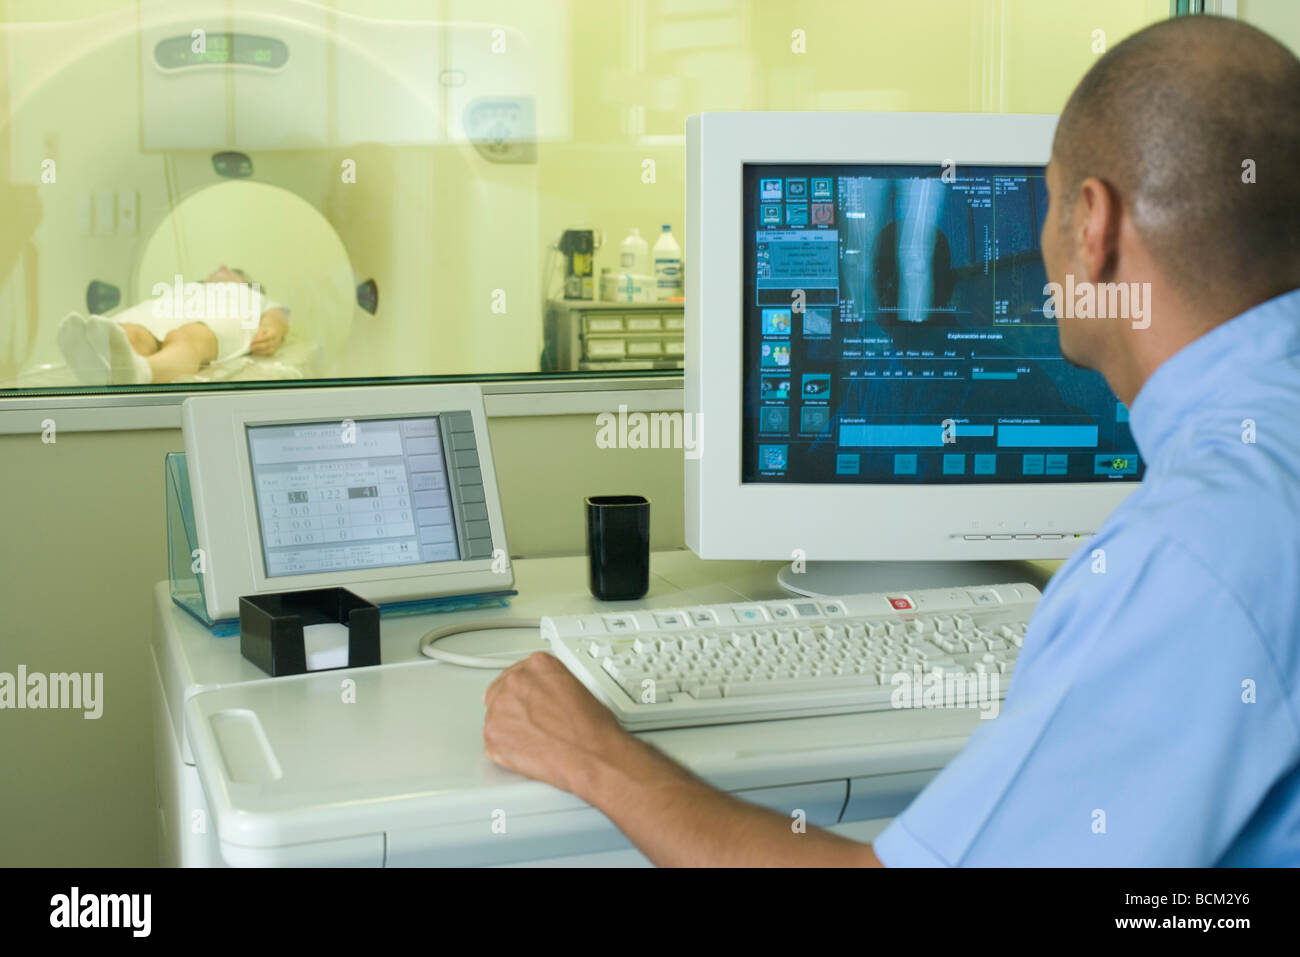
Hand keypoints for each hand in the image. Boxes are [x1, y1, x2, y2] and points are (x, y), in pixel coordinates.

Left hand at [250, 310, 287, 355]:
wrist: (276, 331)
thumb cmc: (268, 329)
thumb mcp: (262, 329)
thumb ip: (259, 334)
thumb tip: (254, 341)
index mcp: (273, 333)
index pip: (266, 337)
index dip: (259, 340)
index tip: (252, 341)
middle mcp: (276, 341)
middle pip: (267, 345)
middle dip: (258, 347)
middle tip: (251, 347)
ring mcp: (276, 346)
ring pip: (268, 351)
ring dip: (259, 351)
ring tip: (252, 350)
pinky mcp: (274, 350)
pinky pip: (268, 353)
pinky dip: (262, 353)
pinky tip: (256, 352)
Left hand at [483, 651, 628, 795]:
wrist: (593, 756)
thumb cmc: (592, 729)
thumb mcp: (576, 688)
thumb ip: (550, 684)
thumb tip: (543, 695)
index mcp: (537, 665)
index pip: (517, 672)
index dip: (523, 691)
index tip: (527, 700)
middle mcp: (515, 681)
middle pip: (500, 691)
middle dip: (512, 708)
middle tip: (530, 724)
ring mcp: (500, 708)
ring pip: (495, 717)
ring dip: (509, 728)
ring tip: (534, 740)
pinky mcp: (492, 736)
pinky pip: (492, 741)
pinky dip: (506, 749)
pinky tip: (527, 752)